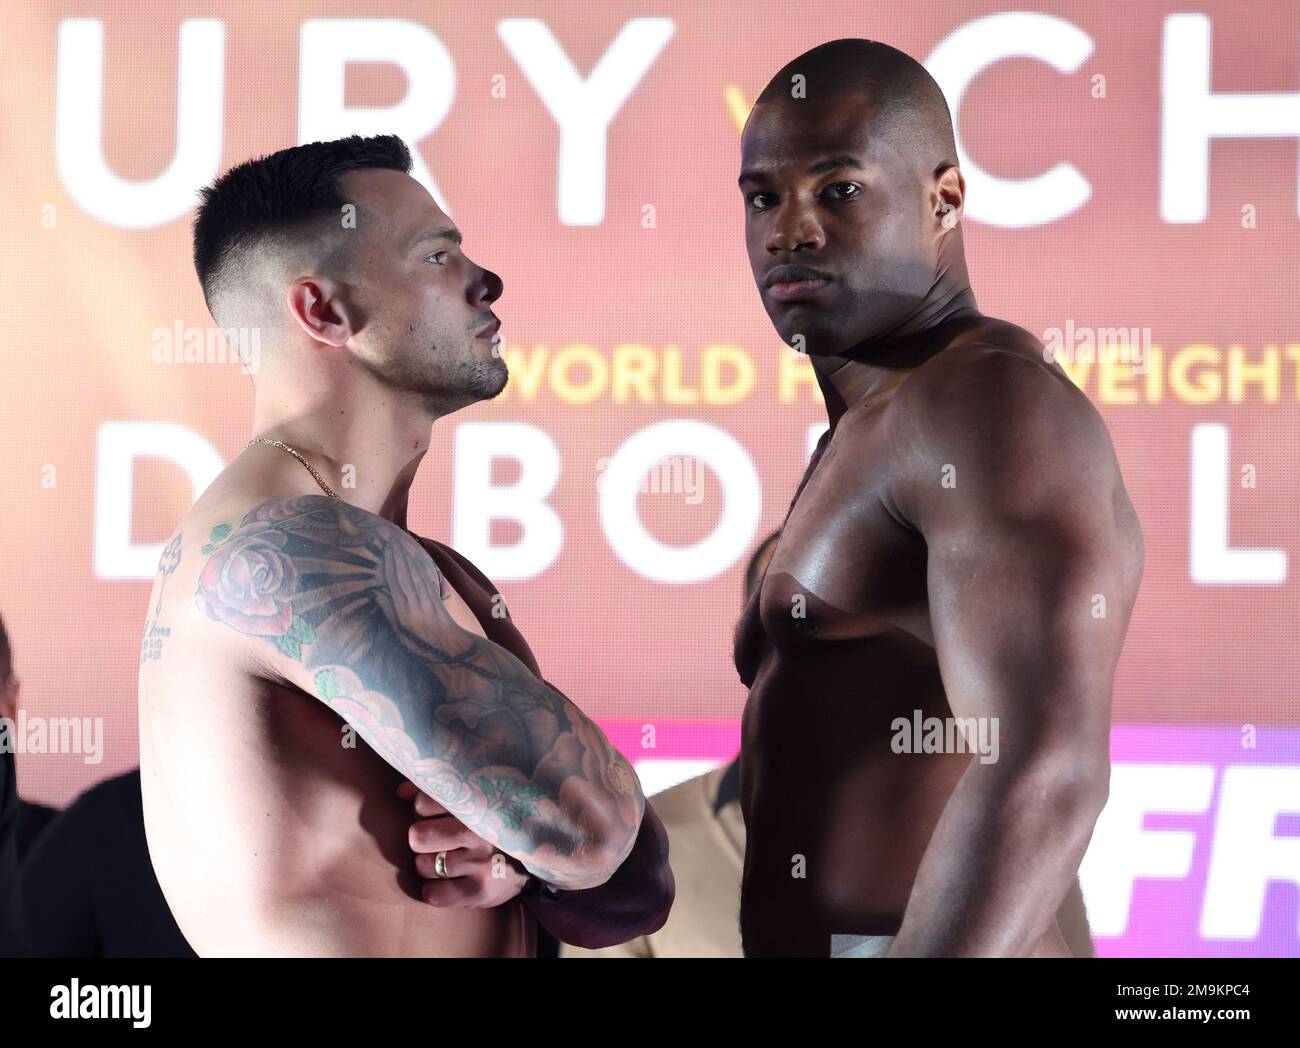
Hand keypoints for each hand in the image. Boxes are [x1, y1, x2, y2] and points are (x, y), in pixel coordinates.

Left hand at [397, 780, 529, 908]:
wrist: (537, 852)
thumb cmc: (494, 822)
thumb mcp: (474, 800)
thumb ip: (437, 792)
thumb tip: (399, 792)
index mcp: (477, 802)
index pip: (423, 803)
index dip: (421, 810)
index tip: (434, 813)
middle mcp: (478, 831)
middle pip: (418, 836)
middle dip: (421, 839)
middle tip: (436, 841)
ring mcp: (480, 862)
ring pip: (423, 865)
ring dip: (428, 865)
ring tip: (445, 860)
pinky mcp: (480, 891)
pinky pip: (434, 894)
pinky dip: (434, 891)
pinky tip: (446, 883)